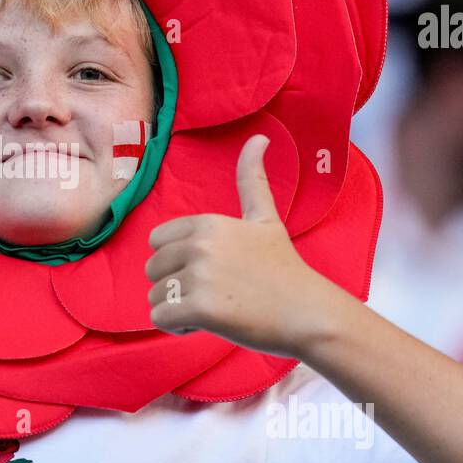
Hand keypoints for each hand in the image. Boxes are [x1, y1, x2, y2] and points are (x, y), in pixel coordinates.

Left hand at [145, 135, 343, 359]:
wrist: (309, 314)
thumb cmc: (285, 270)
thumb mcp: (265, 219)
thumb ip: (252, 180)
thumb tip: (259, 136)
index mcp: (208, 223)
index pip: (157, 241)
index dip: (178, 261)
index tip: (213, 271)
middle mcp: (200, 245)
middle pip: (153, 269)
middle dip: (176, 286)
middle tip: (217, 293)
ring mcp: (199, 276)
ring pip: (155, 296)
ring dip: (178, 309)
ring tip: (217, 309)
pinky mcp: (199, 308)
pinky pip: (160, 318)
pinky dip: (178, 326)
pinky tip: (208, 324)